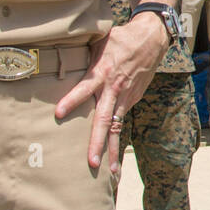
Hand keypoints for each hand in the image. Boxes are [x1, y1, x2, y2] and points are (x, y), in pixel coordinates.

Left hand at [55, 12, 167, 171]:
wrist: (152, 38)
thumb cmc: (120, 37)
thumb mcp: (100, 39)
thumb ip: (83, 52)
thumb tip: (58, 49)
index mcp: (103, 72)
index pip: (84, 88)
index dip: (72, 100)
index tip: (58, 113)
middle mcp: (114, 89)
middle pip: (104, 119)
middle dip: (96, 142)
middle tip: (90, 162)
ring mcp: (125, 97)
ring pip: (116, 127)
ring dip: (111, 149)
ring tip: (110, 172)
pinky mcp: (132, 99)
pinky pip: (121, 121)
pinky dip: (116, 139)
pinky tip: (113, 157)